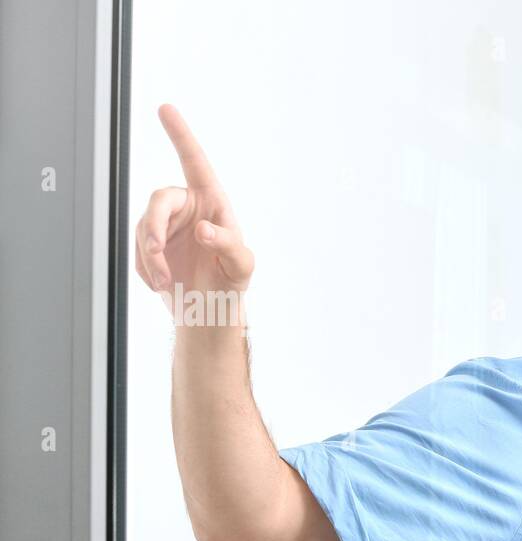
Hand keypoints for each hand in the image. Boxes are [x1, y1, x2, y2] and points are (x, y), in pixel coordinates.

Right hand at [134, 104, 254, 310]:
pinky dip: (145, 268)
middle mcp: (187, 207)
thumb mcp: (241, 266)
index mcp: (212, 202)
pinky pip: (136, 248)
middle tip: (157, 253)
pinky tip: (161, 283)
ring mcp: (166, 224)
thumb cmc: (231, 281)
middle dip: (155, 228)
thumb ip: (228, 245)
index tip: (165, 109)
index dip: (180, 135)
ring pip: (145, 227)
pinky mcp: (150, 242)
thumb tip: (203, 229)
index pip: (194, 162)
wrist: (209, 308)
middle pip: (159, 200)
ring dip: (151, 257)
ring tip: (165, 281)